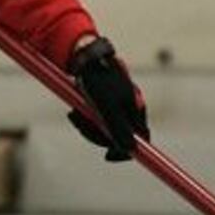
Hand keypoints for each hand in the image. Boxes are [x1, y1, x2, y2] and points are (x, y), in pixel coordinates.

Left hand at [67, 37, 149, 161]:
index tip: (107, 157)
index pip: (140, 140)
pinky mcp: (105, 102)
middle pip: (118, 136)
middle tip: (79, 123)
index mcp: (136, 110)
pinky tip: (74, 111)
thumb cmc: (97, 80)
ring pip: (104, 128)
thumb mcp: (107, 107)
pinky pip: (95, 119)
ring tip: (74, 113)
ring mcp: (117, 106)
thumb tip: (130, 151)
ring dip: (87, 125)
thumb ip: (119, 129)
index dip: (124, 152)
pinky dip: (84, 118)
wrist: (83, 57)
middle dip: (96, 134)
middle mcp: (129, 109)